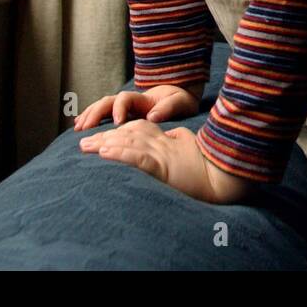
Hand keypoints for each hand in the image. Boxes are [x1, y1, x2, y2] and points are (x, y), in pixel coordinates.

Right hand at [73, 82, 202, 131]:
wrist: (181, 99)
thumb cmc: (181, 102)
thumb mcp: (181, 103)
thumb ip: (168, 108)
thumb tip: (153, 115)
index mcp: (142, 98)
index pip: (125, 99)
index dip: (119, 109)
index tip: (117, 123)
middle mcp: (130, 101)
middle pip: (107, 102)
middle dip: (95, 113)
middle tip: (85, 127)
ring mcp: (124, 107)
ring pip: (101, 107)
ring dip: (88, 115)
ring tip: (77, 127)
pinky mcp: (122, 114)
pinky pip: (102, 114)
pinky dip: (90, 118)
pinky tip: (79, 125)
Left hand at [78, 120, 253, 203]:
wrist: (224, 176)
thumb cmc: (210, 165)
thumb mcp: (189, 147)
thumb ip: (177, 139)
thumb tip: (171, 135)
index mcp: (167, 140)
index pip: (137, 130)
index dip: (117, 132)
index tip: (100, 138)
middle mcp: (162, 144)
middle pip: (127, 134)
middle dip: (103, 137)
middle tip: (82, 142)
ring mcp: (163, 153)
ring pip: (128, 143)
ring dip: (104, 144)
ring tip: (85, 146)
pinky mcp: (164, 166)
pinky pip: (138, 158)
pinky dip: (120, 154)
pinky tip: (105, 153)